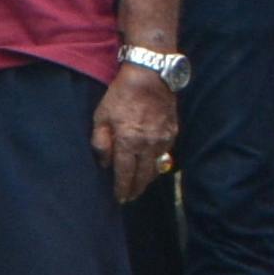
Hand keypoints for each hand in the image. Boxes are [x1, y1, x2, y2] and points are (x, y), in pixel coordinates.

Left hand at [94, 60, 178, 201]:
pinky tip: (150, 165)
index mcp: (128, 141)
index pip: (125, 174)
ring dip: (147, 179)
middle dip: (136, 189)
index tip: (119, 198)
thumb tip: (104, 163)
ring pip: (155, 168)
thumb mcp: (101, 116)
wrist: (150, 76)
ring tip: (139, 185)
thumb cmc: (120, 95)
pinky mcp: (172, 133)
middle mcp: (148, 145)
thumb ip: (101, 142)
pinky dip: (156, 162)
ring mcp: (163, 140)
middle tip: (129, 197)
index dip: (122, 188)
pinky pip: (164, 154)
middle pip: (143, 176)